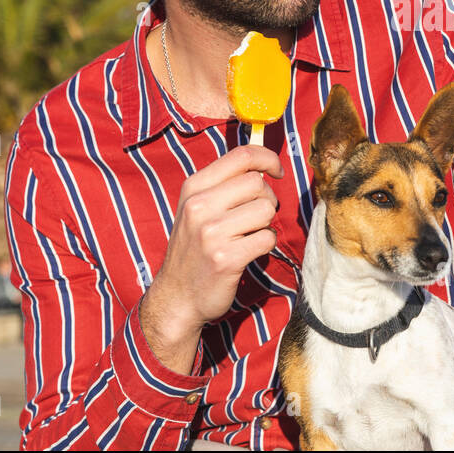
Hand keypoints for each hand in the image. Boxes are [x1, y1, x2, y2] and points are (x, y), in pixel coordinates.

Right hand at [141, 145, 282, 367]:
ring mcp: (211, 233)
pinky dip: (265, 245)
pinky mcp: (226, 258)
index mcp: (193, 187)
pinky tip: (247, 252)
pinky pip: (267, 238)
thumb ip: (225, 184)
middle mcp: (199, 206)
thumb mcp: (197, 208)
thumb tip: (264, 165)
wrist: (177, 297)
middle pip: (258, 184)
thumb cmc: (194, 249)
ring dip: (265, 224)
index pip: (241, 155)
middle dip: (265, 199)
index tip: (276, 171)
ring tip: (246, 236)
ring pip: (266, 210)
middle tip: (254, 217)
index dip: (267, 158)